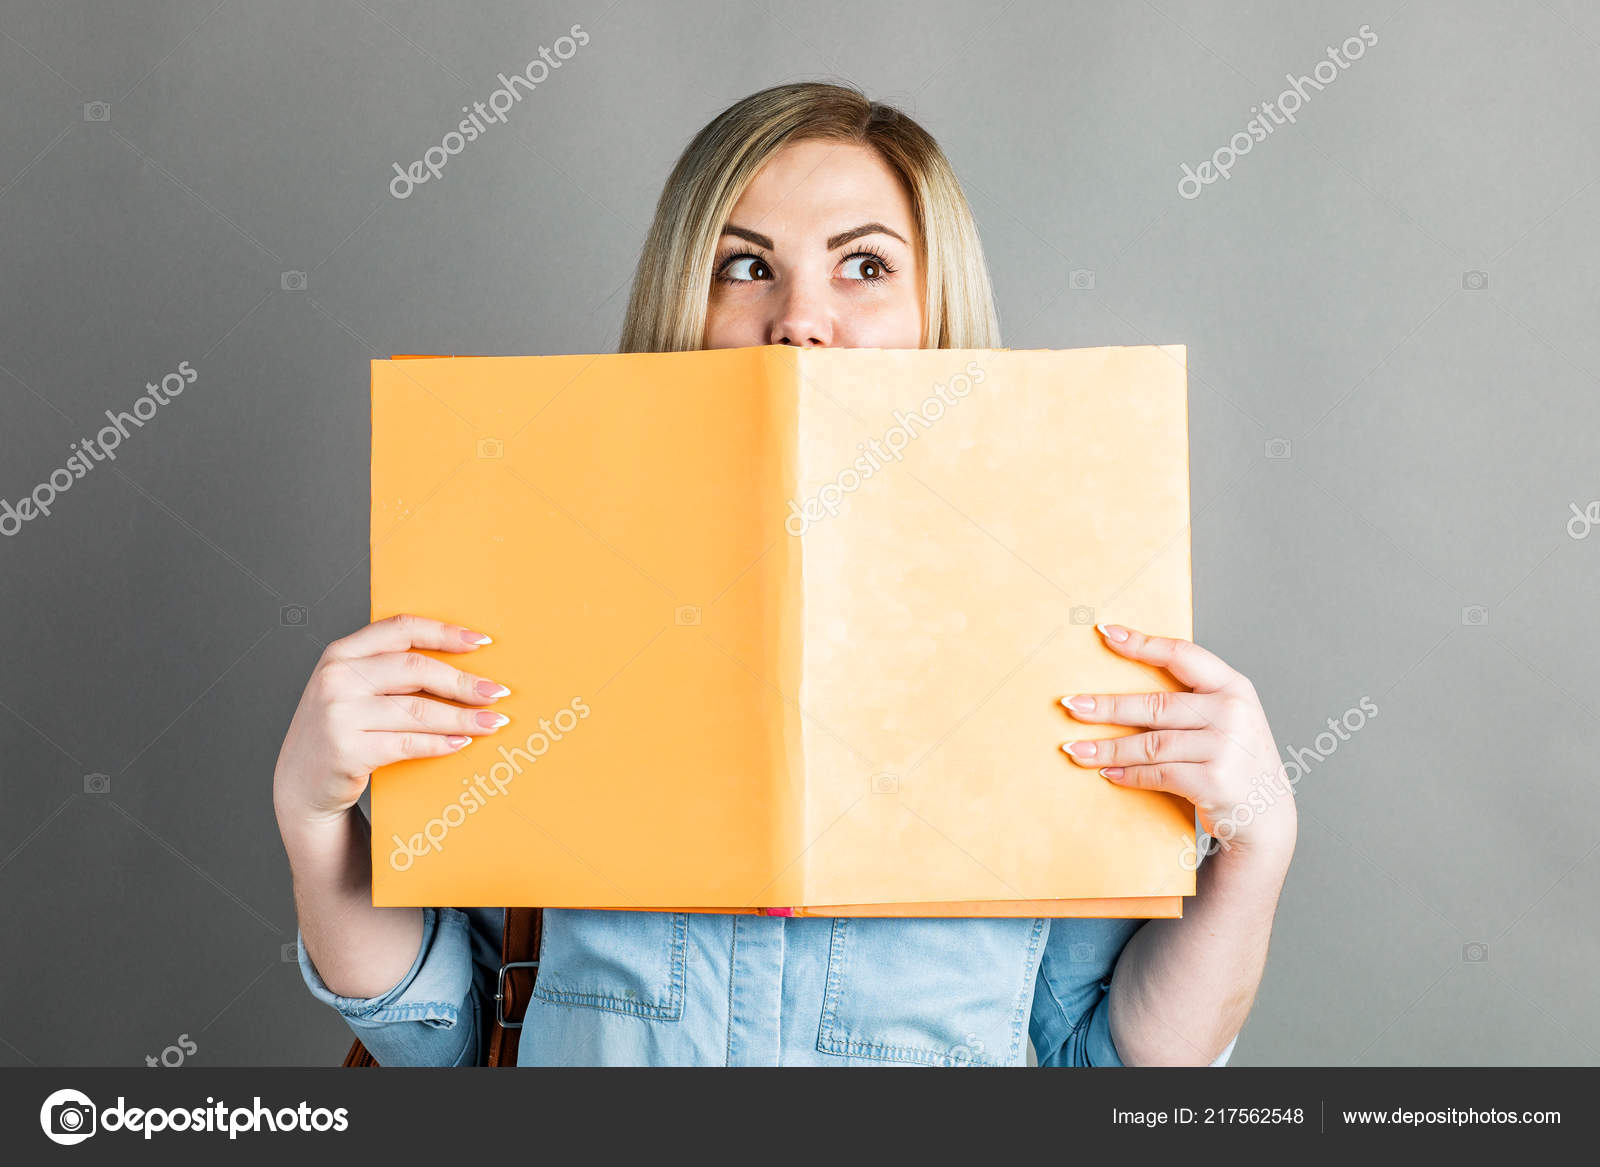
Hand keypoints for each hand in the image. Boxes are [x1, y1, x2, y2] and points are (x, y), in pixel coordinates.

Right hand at [272, 614, 511, 829]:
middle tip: (496, 693)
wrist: (300, 785)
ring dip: (463, 717)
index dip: (444, 633)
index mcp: (341, 653)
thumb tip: (460, 663)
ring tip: (492, 722)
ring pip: (418, 710)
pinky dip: (441, 743)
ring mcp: (339, 714)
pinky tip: (462, 742)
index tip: (481, 642)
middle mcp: (337, 678)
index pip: (401, 629)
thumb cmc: (339, 731)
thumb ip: (388, 670)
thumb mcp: (352, 689)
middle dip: (464, 682)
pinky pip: (408, 743)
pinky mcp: (347, 750)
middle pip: (416, 669)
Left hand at [1058, 623, 1295, 863]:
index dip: (1141, 644)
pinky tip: (1106, 773)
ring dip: (1107, 748)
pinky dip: (1128, 774)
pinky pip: (1158, 774)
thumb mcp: (1227, 718)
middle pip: (1156, 705)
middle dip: (1107, 707)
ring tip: (1074, 748)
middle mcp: (1232, 713)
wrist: (1266, 815)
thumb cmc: (1234, 759)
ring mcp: (1225, 749)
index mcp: (1234, 687)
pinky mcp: (1214, 783)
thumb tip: (1124, 682)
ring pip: (1151, 744)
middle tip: (1070, 706)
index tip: (1105, 633)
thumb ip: (1193, 698)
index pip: (1182, 655)